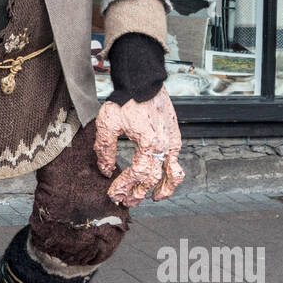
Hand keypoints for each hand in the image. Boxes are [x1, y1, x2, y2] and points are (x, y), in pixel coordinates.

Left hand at [94, 86, 184, 206]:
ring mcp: (172, 141)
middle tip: (126, 201)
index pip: (136, 174)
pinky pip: (176, 161)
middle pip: (153, 178)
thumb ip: (105, 150)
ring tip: (154, 198)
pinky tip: (161, 178)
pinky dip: (171, 174)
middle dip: (138, 193)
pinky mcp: (175, 136)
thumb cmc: (126, 100)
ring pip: (172, 174)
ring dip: (163, 189)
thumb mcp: (108, 124)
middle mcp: (164, 145)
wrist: (143, 81)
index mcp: (147, 143)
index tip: (113, 194)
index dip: (124, 186)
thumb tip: (106, 170)